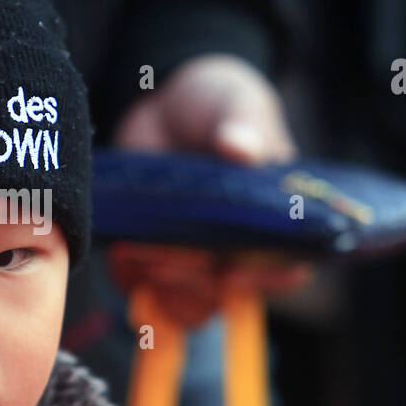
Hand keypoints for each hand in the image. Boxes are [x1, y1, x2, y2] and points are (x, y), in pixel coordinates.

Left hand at [108, 54, 312, 327]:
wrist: (162, 102)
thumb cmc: (218, 103)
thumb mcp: (239, 103)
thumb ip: (246, 125)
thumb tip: (239, 147)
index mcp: (275, 220)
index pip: (286, 269)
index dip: (265, 280)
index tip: (232, 271)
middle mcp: (237, 248)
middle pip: (228, 293)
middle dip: (197, 281)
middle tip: (167, 256)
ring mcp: (194, 255)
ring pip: (187, 303)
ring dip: (163, 287)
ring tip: (138, 253)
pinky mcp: (152, 254)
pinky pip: (143, 288)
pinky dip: (130, 278)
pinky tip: (119, 251)